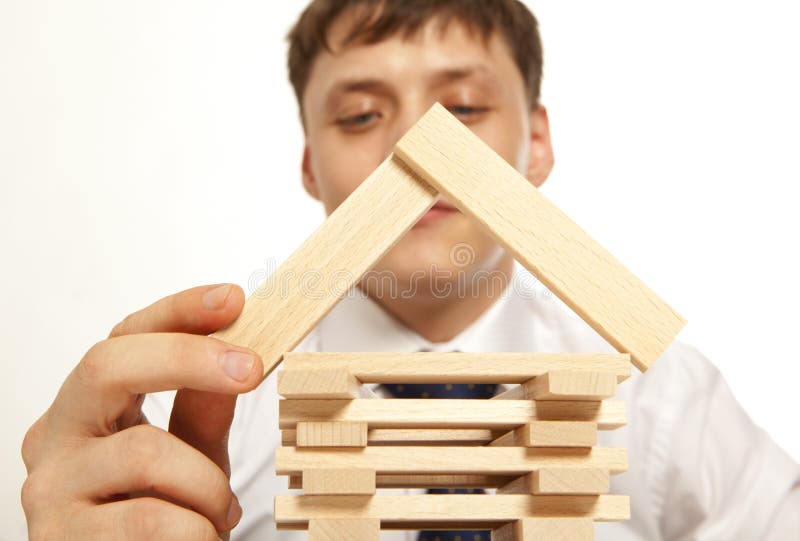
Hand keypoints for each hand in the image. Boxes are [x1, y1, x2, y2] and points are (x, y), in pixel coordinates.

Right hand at [21, 284, 262, 539]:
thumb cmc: (160, 521)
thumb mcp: (191, 458)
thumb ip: (203, 412)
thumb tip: (235, 352)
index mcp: (86, 407)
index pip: (123, 338)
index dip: (178, 312)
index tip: (233, 299)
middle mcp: (56, 438)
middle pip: (107, 366)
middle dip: (188, 358)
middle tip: (250, 369)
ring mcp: (50, 488)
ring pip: (145, 451)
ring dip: (208, 484)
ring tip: (223, 510)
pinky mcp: (60, 539)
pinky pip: (151, 517)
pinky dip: (197, 528)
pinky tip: (200, 538)